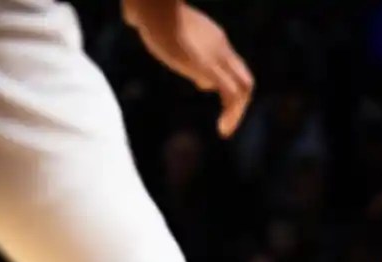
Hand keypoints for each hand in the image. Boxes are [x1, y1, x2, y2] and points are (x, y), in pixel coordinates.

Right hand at [128, 3, 252, 136]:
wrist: (154, 9)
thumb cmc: (147, 14)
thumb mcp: (159, 24)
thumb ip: (158, 31)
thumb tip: (137, 24)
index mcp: (213, 38)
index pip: (228, 62)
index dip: (222, 79)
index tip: (202, 89)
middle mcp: (221, 49)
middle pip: (243, 76)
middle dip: (238, 101)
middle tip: (226, 120)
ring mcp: (218, 59)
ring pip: (244, 88)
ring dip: (237, 112)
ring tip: (225, 130)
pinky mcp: (210, 69)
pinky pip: (231, 95)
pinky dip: (232, 115)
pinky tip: (222, 130)